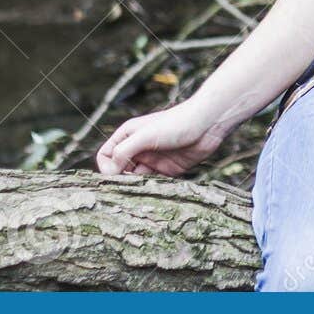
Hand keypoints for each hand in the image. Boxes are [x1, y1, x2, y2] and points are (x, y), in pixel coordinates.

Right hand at [95, 98, 227, 176]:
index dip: (106, 168)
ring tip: (142, 190)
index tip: (116, 176)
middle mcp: (138, 148)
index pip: (105, 155)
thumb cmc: (176, 123)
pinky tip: (156, 189)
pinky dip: (150, 189)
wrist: (208, 125)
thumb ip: (125, 151)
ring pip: (135, 179)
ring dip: (135, 187)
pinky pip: (152, 184)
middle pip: (119, 170)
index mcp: (128, 135)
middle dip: (119, 181)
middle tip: (127, 189)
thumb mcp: (145, 136)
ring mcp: (152, 160)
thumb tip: (110, 172)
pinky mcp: (167, 170)